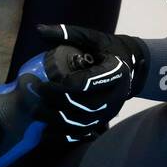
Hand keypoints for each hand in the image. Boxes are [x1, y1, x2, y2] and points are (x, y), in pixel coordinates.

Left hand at [33, 23, 149, 141]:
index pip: (86, 83)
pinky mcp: (103, 121)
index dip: (62, 85)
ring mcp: (109, 111)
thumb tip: (39, 30)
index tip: (42, 80)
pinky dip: (64, 136)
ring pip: (81, 123)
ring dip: (55, 119)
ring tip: (34, 111)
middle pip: (82, 105)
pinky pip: (83, 134)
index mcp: (115, 72)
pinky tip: (45, 133)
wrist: (132, 67)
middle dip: (54, 101)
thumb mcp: (93, 37)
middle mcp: (115, 95)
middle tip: (34, 93)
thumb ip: (68, 33)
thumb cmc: (108, 49)